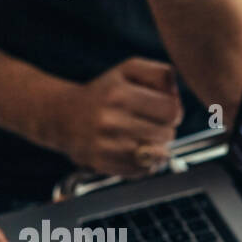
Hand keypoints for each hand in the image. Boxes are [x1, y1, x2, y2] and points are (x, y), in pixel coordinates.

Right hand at [52, 57, 184, 177]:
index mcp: (119, 94)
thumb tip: (177, 97)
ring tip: (141, 136)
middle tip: (148, 123)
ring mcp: (106, 145)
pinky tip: (131, 150)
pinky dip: (144, 163)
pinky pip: (144, 170)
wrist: (63, 116)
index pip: (172, 110)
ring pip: (159, 155)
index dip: (173, 111)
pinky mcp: (104, 164)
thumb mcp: (129, 70)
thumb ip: (160, 74)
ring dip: (157, 148)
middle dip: (164, 129)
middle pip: (168, 134)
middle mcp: (110, 120)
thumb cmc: (106, 92)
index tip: (161, 109)